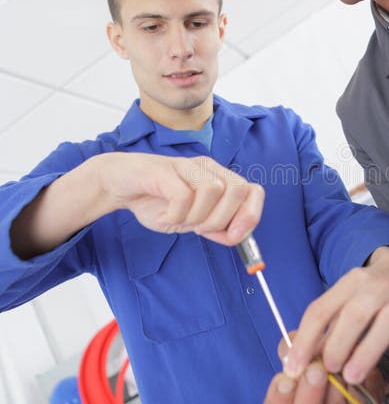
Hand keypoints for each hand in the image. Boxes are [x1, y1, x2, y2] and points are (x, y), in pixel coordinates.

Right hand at [101, 152, 263, 243]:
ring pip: (213, 191)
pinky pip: (183, 197)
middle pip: (237, 190)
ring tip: (178, 219)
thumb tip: (237, 237)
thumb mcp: (191, 221)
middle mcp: (207, 168)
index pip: (253, 190)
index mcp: (218, 178)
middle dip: (222, 219)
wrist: (120, 185)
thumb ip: (215, 228)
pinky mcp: (164, 170)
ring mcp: (186, 166)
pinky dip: (175, 215)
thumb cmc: (157, 201)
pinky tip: (164, 216)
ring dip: (197, 216)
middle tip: (197, 228)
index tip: (235, 237)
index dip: (250, 215)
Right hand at [259, 333, 386, 403]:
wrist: (350, 364)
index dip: (278, 401)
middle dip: (309, 397)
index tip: (285, 379)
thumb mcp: (301, 348)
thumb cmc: (317, 360)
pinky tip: (355, 372)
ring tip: (338, 365)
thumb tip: (291, 351)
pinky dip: (356, 388)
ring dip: (335, 387)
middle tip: (316, 370)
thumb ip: (291, 347)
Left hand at [284, 247, 388, 384]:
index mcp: (351, 282)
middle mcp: (379, 288)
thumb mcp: (344, 298)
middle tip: (328, 371)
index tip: (293, 367)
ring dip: (368, 351)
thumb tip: (297, 360)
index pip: (321, 309)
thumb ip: (324, 327)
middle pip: (355, 313)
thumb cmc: (369, 292)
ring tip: (352, 377)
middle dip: (338, 344)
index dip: (304, 340)